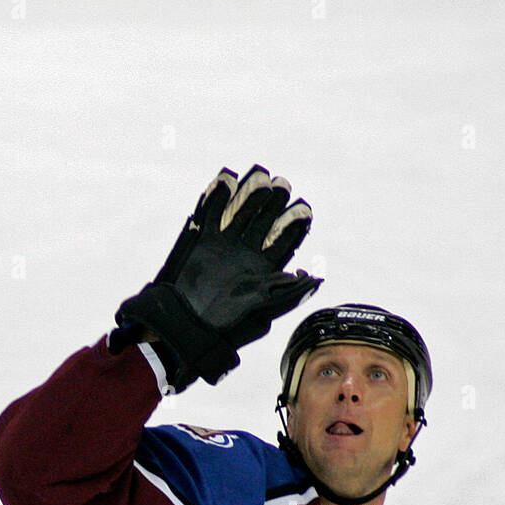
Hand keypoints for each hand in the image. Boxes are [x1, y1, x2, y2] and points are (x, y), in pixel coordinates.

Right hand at [110, 165, 322, 390]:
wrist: (188, 326)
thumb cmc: (227, 326)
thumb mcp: (263, 311)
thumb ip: (288, 295)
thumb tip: (315, 279)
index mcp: (265, 268)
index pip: (285, 240)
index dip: (295, 224)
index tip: (303, 210)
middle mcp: (247, 252)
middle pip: (264, 220)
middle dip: (275, 202)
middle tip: (281, 186)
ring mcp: (225, 243)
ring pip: (241, 211)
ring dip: (250, 193)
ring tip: (259, 177)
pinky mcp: (203, 239)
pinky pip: (211, 212)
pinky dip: (217, 196)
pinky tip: (227, 179)